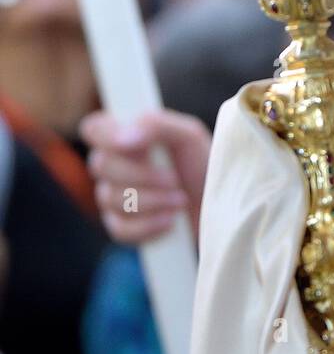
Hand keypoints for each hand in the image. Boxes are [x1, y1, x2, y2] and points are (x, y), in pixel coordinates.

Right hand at [80, 108, 210, 245]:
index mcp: (124, 134)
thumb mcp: (188, 136)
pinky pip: (120, 228)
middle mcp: (112, 164)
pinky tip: (171, 220)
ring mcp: (112, 196)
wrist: (219, 207)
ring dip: (153, 200)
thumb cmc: (202, 164)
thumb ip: (157, 125)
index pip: (94, 128)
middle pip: (100, 165)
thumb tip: (126, 137)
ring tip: (181, 199)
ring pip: (110, 199)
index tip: (134, 145)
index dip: (106, 136)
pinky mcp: (121, 226)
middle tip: (174, 179)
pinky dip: (150, 225)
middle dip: (142, 175)